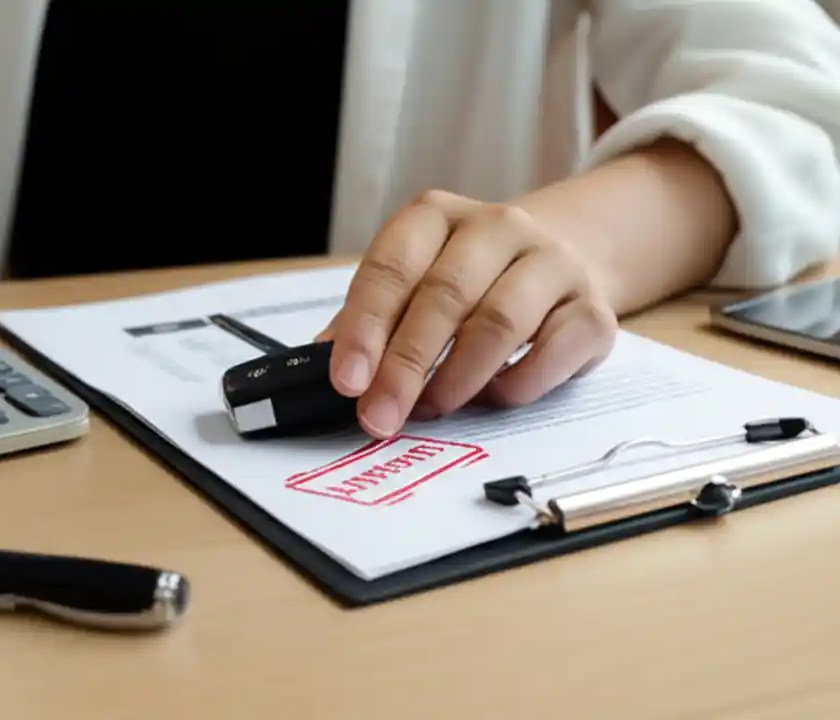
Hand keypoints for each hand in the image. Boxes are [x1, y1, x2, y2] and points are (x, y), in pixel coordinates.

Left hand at [320, 190, 618, 437]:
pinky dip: (515, 385)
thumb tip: (322, 368)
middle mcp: (498, 226)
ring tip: (429, 411)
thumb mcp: (411, 285)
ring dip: (456, 379)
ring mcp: (553, 263)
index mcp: (437, 216)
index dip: (365, 327)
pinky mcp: (593, 309)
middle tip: (378, 417)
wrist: (562, 261)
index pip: (392, 266)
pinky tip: (489, 399)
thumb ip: (367, 322)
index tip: (346, 382)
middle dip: (405, 365)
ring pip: (499, 323)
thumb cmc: (467, 282)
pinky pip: (552, 353)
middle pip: (444, 296)